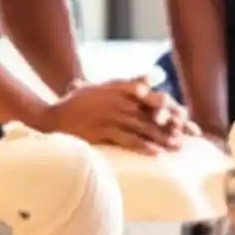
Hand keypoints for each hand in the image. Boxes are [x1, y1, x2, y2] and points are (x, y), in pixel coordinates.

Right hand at [41, 78, 193, 153]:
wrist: (50, 119)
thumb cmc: (74, 104)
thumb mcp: (98, 87)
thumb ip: (123, 83)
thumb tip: (147, 80)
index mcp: (116, 88)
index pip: (149, 95)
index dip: (167, 106)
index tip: (181, 117)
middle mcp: (115, 99)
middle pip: (149, 112)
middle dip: (169, 125)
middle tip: (185, 136)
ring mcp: (108, 115)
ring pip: (142, 126)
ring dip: (161, 138)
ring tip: (175, 147)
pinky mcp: (101, 130)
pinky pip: (127, 139)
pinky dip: (143, 146)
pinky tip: (155, 153)